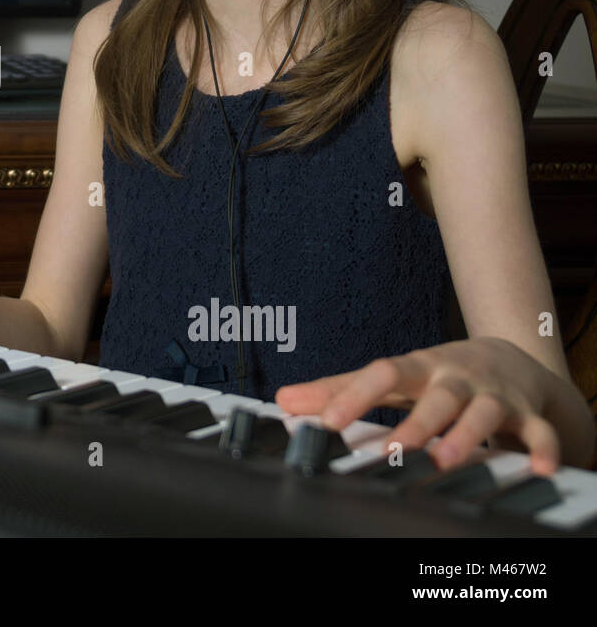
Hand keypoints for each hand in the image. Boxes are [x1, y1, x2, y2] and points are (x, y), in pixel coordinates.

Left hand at [274, 337, 563, 474]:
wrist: (512, 358)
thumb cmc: (439, 373)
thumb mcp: (393, 377)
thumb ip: (340, 390)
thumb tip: (284, 399)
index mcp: (418, 368)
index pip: (383, 374)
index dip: (354, 396)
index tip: (327, 421)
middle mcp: (456, 378)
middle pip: (437, 396)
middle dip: (417, 422)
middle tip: (393, 448)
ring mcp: (494, 395)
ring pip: (484, 412)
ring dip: (467, 435)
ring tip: (448, 460)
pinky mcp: (530, 415)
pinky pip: (539, 433)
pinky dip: (542, 450)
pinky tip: (537, 468)